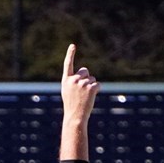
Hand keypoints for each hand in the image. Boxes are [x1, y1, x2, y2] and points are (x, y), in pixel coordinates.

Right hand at [59, 44, 96, 160]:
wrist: (75, 117)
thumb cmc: (71, 105)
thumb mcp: (68, 92)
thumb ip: (73, 81)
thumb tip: (84, 73)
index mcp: (66, 80)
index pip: (68, 64)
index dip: (70, 54)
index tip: (73, 45)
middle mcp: (73, 79)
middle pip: (85, 71)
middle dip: (86, 78)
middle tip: (82, 91)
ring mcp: (82, 83)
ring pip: (92, 79)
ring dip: (91, 86)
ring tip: (85, 97)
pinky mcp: (91, 88)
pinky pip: (97, 85)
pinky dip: (97, 90)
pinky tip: (91, 98)